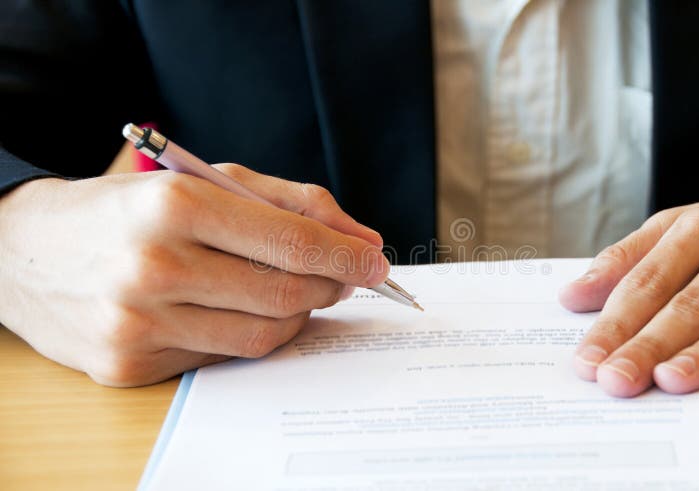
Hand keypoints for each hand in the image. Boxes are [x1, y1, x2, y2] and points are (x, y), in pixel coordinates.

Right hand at [0, 164, 387, 385]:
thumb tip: (362, 241)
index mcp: (176, 206)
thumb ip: (291, 204)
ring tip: (292, 291)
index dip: (347, 256)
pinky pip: (223, 356)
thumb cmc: (129, 209)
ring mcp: (139, 322)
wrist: (26, 250)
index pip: (293, 243)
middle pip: (286, 294)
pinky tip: (235, 309)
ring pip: (263, 335)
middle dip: (331, 287)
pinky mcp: (130, 364)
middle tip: (343, 278)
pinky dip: (247, 333)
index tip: (377, 263)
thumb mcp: (206, 182)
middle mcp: (154, 266)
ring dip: (297, 315)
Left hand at [560, 171, 698, 396]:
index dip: (615, 323)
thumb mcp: (677, 226)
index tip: (588, 361)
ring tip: (669, 380)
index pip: (647, 282)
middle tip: (616, 380)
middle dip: (650, 345)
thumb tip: (570, 297)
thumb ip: (625, 262)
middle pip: (690, 302)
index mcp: (697, 227)